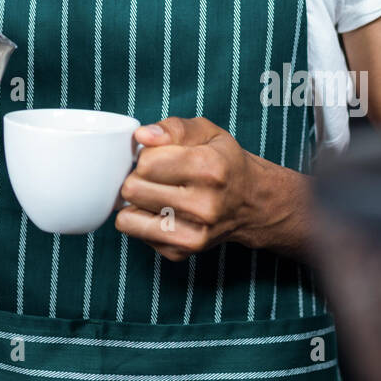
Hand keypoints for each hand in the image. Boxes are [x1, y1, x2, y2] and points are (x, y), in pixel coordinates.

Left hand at [115, 116, 255, 260]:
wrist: (252, 203)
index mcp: (209, 169)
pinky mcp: (180, 252)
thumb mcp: (207, 132)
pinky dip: (141, 219)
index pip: (146, 163)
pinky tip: (161, 210)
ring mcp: (193, 234)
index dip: (146, 155)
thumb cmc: (225, 162)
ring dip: (136, 201)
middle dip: (137, 177)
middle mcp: (203, 206)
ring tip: (156, 192)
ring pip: (128, 216)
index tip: (158, 156)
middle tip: (154, 175)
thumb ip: (173, 128)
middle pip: (133, 189)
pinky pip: (135, 233)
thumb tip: (142, 137)